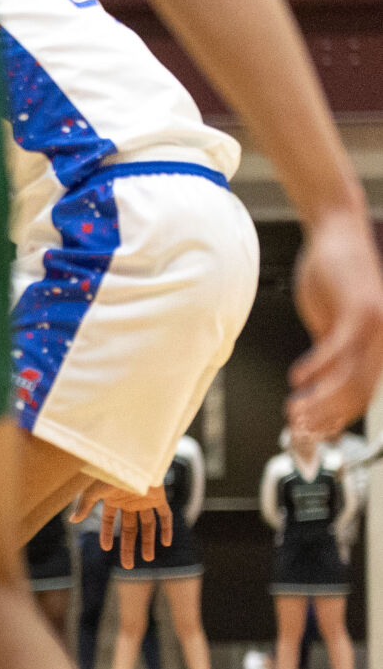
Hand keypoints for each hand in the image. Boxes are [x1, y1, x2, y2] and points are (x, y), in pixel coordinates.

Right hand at [70, 481, 171, 568]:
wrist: (133, 459)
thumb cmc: (110, 472)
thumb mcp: (93, 491)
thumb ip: (84, 506)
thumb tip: (72, 520)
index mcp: (113, 499)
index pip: (109, 521)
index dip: (107, 534)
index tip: (106, 548)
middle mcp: (129, 502)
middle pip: (129, 528)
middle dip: (128, 546)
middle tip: (127, 566)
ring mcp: (145, 500)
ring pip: (147, 525)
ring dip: (148, 542)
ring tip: (148, 559)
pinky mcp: (159, 497)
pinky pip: (165, 516)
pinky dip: (166, 528)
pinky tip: (166, 543)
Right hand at [288, 213, 382, 436]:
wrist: (337, 235)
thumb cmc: (334, 277)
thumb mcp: (330, 325)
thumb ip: (328, 356)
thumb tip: (313, 388)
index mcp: (377, 347)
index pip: (359, 396)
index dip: (334, 420)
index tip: (310, 433)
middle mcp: (382, 339)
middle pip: (357, 394)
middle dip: (325, 417)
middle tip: (297, 427)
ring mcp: (374, 326)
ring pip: (350, 378)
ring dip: (319, 400)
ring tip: (294, 411)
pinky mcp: (359, 310)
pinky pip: (339, 349)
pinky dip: (317, 368)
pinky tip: (297, 379)